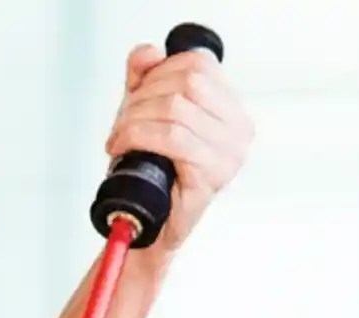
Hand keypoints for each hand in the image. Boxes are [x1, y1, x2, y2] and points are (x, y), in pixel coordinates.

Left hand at [106, 44, 254, 251]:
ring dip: (133, 120)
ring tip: (118, 139)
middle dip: (141, 98)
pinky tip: (121, 148)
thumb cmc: (149, 171)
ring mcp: (230, 153)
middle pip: (185, 82)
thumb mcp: (144, 115)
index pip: (197, 64)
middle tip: (121, 124)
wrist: (146, 223)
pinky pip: (172, 138)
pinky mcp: (213, 174)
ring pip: (175, 108)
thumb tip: (148, 53)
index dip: (157, 73)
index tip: (134, 97)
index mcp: (231, 109)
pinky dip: (136, 137)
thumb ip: (145, 79)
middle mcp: (240, 129)